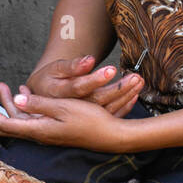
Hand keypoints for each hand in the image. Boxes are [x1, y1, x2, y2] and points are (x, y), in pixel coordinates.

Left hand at [0, 81, 135, 153]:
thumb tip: (17, 99)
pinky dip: (25, 105)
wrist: (112, 136)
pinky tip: (28, 93)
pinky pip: (32, 118)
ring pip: (20, 119)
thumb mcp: (63, 108)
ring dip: (11, 103)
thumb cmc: (90, 121)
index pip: (4, 124)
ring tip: (6, 86)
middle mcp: (39, 133)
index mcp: (38, 129)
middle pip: (9, 123)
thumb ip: (39, 104)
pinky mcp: (54, 130)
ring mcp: (47, 133)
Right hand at [25, 55, 142, 117]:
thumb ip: (72, 66)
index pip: (78, 88)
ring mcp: (81, 118)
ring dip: (125, 96)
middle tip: (135, 77)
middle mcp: (70, 109)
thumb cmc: (51, 79)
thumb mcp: (55, 69)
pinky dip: (124, 107)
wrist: (43, 99)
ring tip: (139, 81)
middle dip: (118, 89)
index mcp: (59, 95)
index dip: (94, 80)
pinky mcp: (90, 122)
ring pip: (106, 109)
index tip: (111, 70)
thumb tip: (89, 60)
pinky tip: (134, 95)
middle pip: (96, 100)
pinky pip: (109, 116)